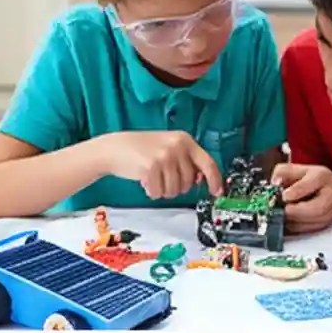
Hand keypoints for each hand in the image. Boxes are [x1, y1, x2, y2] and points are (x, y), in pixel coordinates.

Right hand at [95, 131, 223, 199]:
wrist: (114, 148)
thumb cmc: (140, 149)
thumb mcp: (168, 148)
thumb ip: (186, 160)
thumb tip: (202, 179)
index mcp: (184, 140)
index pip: (208, 163)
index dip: (215, 180)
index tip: (217, 192)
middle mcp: (177, 146)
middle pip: (189, 182)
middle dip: (177, 186)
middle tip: (163, 178)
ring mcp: (164, 157)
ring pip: (174, 190)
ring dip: (163, 190)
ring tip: (153, 178)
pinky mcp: (151, 168)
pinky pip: (158, 192)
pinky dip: (151, 191)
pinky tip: (144, 180)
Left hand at [271, 163, 331, 233]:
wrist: (313, 188)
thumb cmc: (300, 179)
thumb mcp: (288, 170)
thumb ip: (281, 173)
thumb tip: (276, 183)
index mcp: (322, 176)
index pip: (314, 182)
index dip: (297, 191)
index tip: (284, 196)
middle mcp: (331, 193)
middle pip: (319, 208)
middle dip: (297, 212)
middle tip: (282, 211)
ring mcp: (331, 210)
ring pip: (316, 221)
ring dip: (295, 221)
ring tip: (282, 216)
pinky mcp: (326, 223)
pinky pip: (312, 229)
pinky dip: (296, 227)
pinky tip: (286, 222)